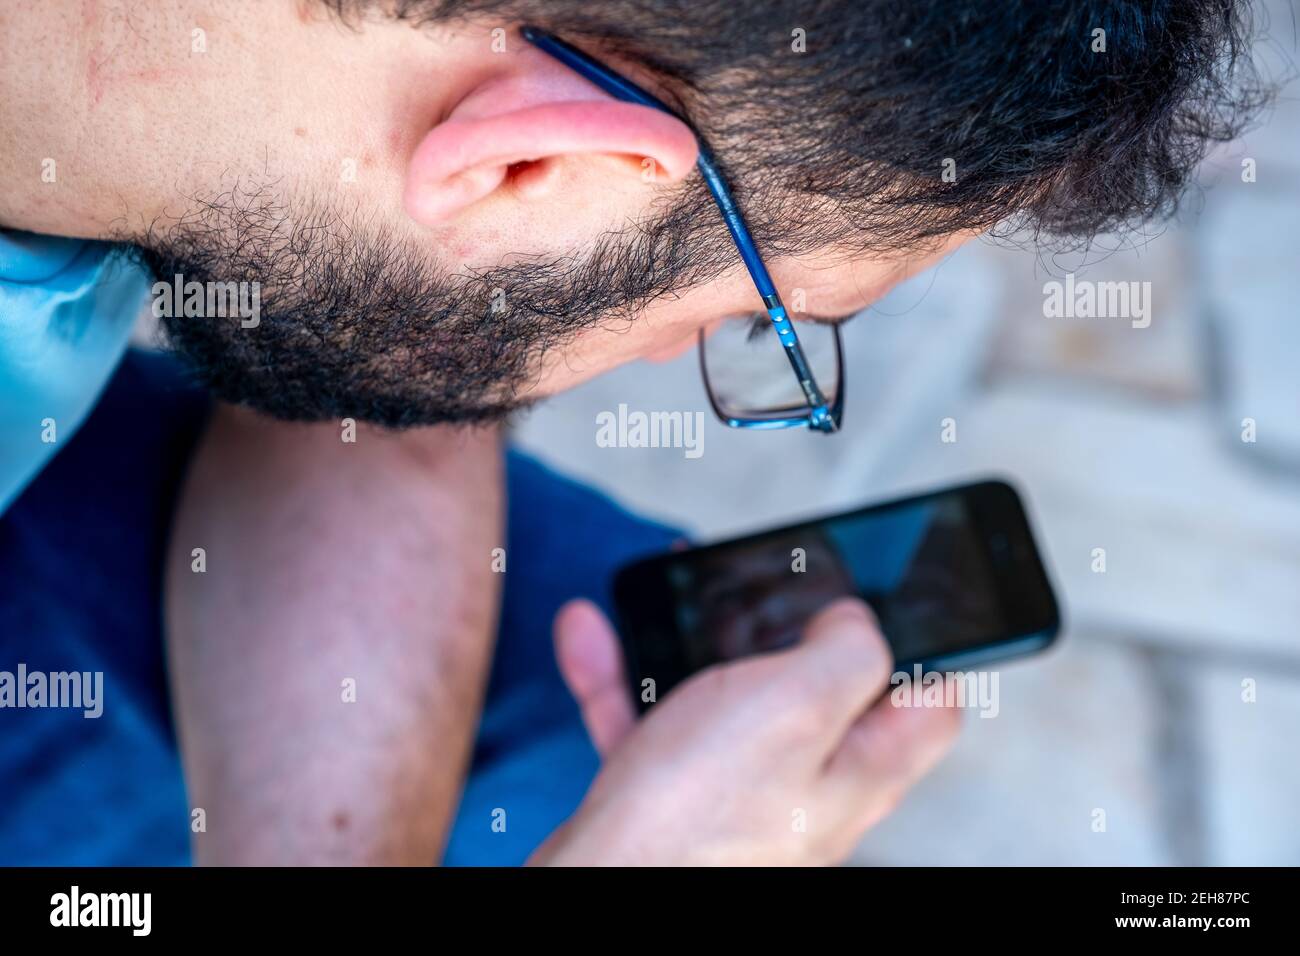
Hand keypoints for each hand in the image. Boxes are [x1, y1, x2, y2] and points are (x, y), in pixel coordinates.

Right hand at [531, 597, 960, 865]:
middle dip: (786, 631)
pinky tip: (593, 639)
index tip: (883, 605)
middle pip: (823, 694)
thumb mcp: (798, 703)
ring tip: (665, 598)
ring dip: (691, 643)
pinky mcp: (677, 801)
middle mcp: (809, 787)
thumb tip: (857, 623)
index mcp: (862, 767)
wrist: (602, 880)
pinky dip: (628, 679)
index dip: (919, 646)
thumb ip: (849, 652)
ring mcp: (742, 795)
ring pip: (728, 699)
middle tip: (762, 593)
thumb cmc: (696, 814)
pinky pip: (657, 723)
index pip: (931, 705)